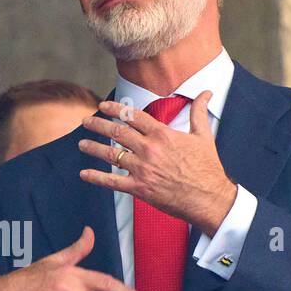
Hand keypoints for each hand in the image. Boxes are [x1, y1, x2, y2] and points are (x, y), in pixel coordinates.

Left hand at [78, 94, 237, 236]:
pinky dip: (96, 177)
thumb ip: (199, 111)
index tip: (104, 106)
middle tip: (86, 122)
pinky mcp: (140, 188)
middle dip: (98, 125)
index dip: (116, 109)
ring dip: (93, 147)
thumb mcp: (204, 135)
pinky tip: (84, 174)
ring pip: (110, 155)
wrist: (209, 197)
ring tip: (82, 143)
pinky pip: (112, 182)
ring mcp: (142, 169)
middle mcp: (149, 149)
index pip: (133, 116)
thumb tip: (206, 93)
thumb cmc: (207, 167)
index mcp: (162, 134)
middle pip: (117, 132)